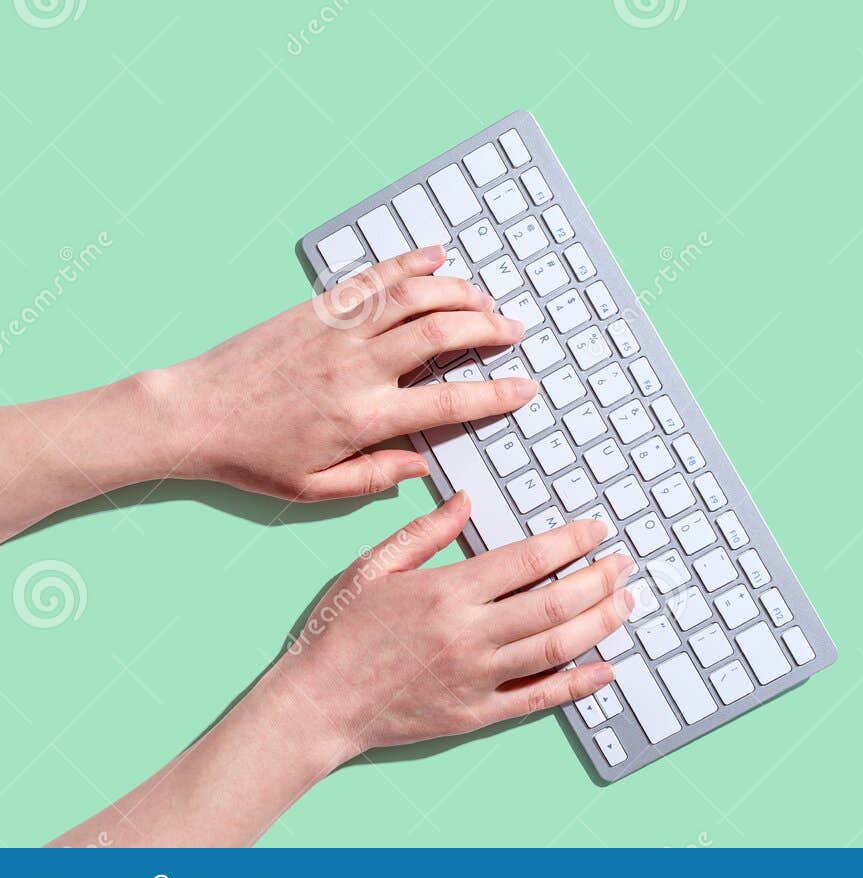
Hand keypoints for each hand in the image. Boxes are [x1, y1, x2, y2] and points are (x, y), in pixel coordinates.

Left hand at [150, 245, 534, 500]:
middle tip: (514, 331)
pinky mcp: (316, 309)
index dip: (497, 395)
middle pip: (443, 333)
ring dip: (458, 292)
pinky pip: (372, 278)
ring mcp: (337, 331)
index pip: (450, 402)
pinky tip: (435, 257)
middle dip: (489, 328)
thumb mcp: (317, 488)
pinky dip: (408, 263)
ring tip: (484, 298)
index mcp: (365, 417)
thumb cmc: (251, 456)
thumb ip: (378, 477)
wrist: (191, 413)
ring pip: (414, 296)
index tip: (524, 390)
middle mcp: (358, 368)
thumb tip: (424, 465)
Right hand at [270, 493, 632, 755]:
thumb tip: (465, 500)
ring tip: (627, 603)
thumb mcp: (372, 568)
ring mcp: (476, 677)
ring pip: (556, 648)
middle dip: (599, 580)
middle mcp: (468, 634)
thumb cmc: (339, 633)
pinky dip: (578, 685)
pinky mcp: (476, 713)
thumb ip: (424, 533)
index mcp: (446, 592)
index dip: (571, 542)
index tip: (597, 530)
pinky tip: (607, 669)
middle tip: (626, 564)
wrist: (316, 704)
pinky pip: (539, 698)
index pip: (527, 561)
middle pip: (554, 604)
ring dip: (600, 623)